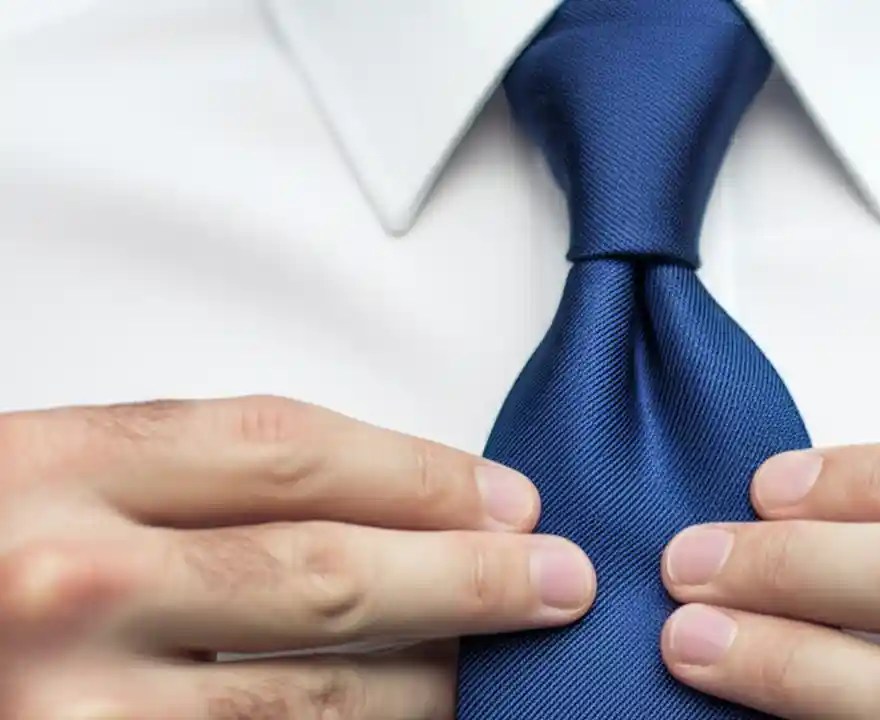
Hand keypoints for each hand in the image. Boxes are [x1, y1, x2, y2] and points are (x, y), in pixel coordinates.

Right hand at [0, 396, 595, 718]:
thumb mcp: (57, 480)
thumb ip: (199, 481)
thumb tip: (398, 503)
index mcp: (57, 472)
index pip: (289, 453)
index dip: (424, 474)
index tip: (505, 497)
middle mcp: (65, 591)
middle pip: (325, 575)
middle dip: (470, 580)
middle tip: (557, 580)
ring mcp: (77, 717)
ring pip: (314, 701)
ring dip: (433, 685)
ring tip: (500, 666)